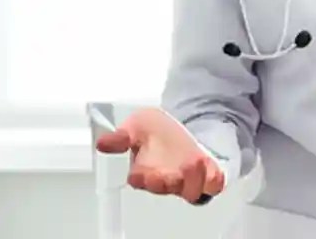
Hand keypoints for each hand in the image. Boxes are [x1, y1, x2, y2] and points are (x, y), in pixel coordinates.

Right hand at [95, 106, 225, 204]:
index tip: (139, 173)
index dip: (140, 178)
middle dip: (166, 181)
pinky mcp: (206, 178)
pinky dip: (213, 177)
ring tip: (193, 160)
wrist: (184, 131)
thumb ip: (121, 136)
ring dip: (192, 178)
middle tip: (167, 172)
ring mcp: (187, 181)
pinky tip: (208, 163)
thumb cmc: (157, 132)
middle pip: (165, 188)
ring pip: (190, 190)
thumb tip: (102, 143)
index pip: (139, 181)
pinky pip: (213, 185)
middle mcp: (165, 181)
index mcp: (144, 172)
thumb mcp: (138, 126)